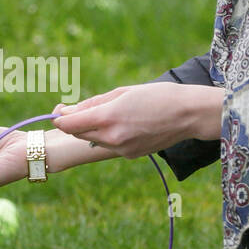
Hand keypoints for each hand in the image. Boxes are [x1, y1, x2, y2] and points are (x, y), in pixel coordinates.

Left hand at [51, 82, 218, 157]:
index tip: (59, 110)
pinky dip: (110, 136)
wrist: (189, 115)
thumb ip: (92, 103)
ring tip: (111, 113)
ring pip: (93, 140)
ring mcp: (121, 150)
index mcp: (107, 118)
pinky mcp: (130, 156)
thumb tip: (67, 112)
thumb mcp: (122, 92)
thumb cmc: (157, 95)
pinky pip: (110, 145)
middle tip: (79, 109)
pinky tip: (127, 124)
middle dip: (75, 123)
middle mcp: (112, 138)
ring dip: (93, 129)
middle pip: (78, 134)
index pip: (68, 124)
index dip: (59, 118)